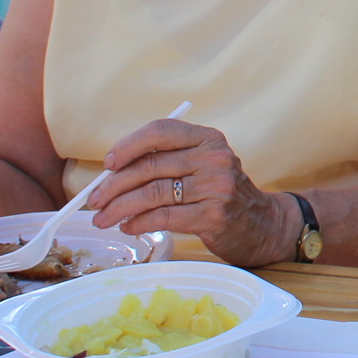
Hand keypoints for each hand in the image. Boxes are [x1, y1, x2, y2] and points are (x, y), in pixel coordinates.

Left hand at [84, 119, 294, 265]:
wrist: (263, 224)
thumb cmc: (221, 195)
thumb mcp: (203, 166)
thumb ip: (167, 162)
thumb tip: (112, 174)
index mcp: (208, 139)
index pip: (161, 131)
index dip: (129, 145)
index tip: (108, 163)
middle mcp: (214, 158)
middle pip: (150, 165)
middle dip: (114, 184)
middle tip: (94, 201)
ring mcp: (216, 187)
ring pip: (152, 193)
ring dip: (120, 207)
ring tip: (103, 218)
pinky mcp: (213, 216)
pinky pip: (164, 216)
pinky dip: (139, 222)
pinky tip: (128, 226)